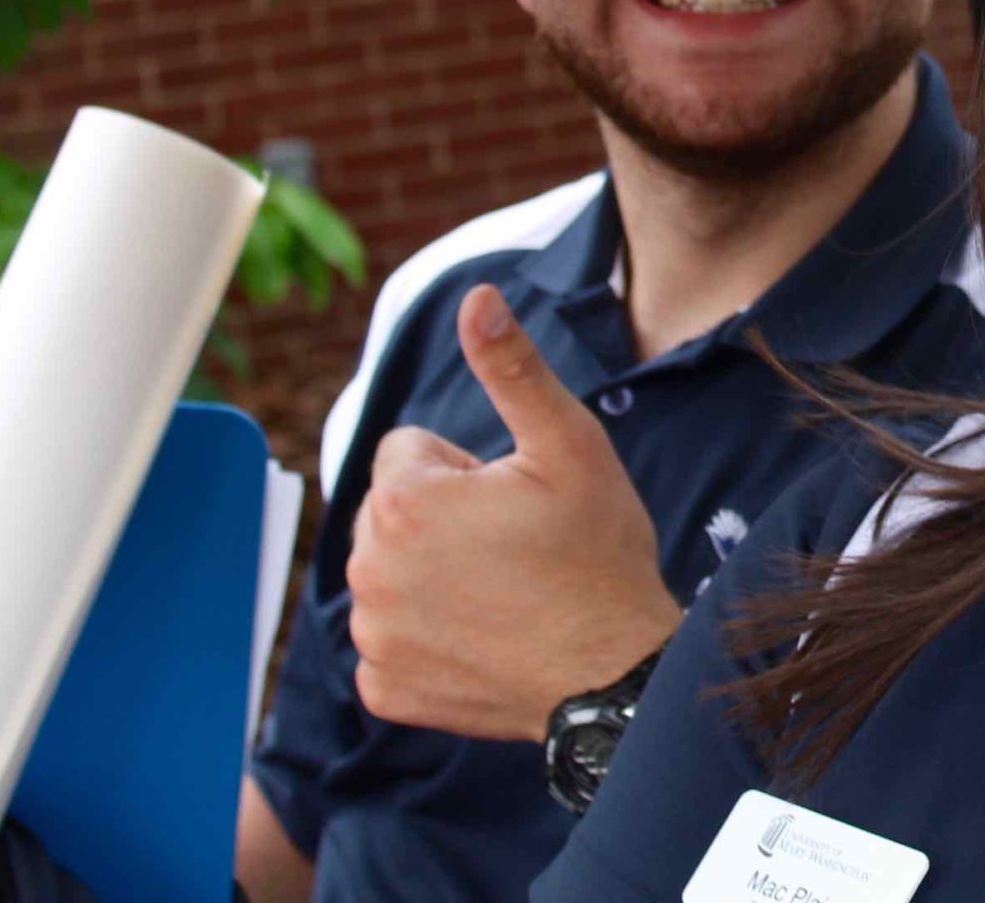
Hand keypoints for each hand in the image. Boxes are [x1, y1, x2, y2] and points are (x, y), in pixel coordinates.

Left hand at [346, 284, 681, 741]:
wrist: (616, 673)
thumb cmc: (598, 552)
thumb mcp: (567, 445)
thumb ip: (511, 367)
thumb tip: (476, 297)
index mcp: (404, 501)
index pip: (409, 451)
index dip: (468, 469)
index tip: (515, 502)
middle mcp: (369, 568)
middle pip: (394, 511)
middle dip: (443, 518)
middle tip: (514, 546)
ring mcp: (373, 635)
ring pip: (391, 571)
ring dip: (431, 573)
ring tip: (503, 591)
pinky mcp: (384, 687)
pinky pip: (390, 638)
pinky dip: (427, 636)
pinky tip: (482, 637)